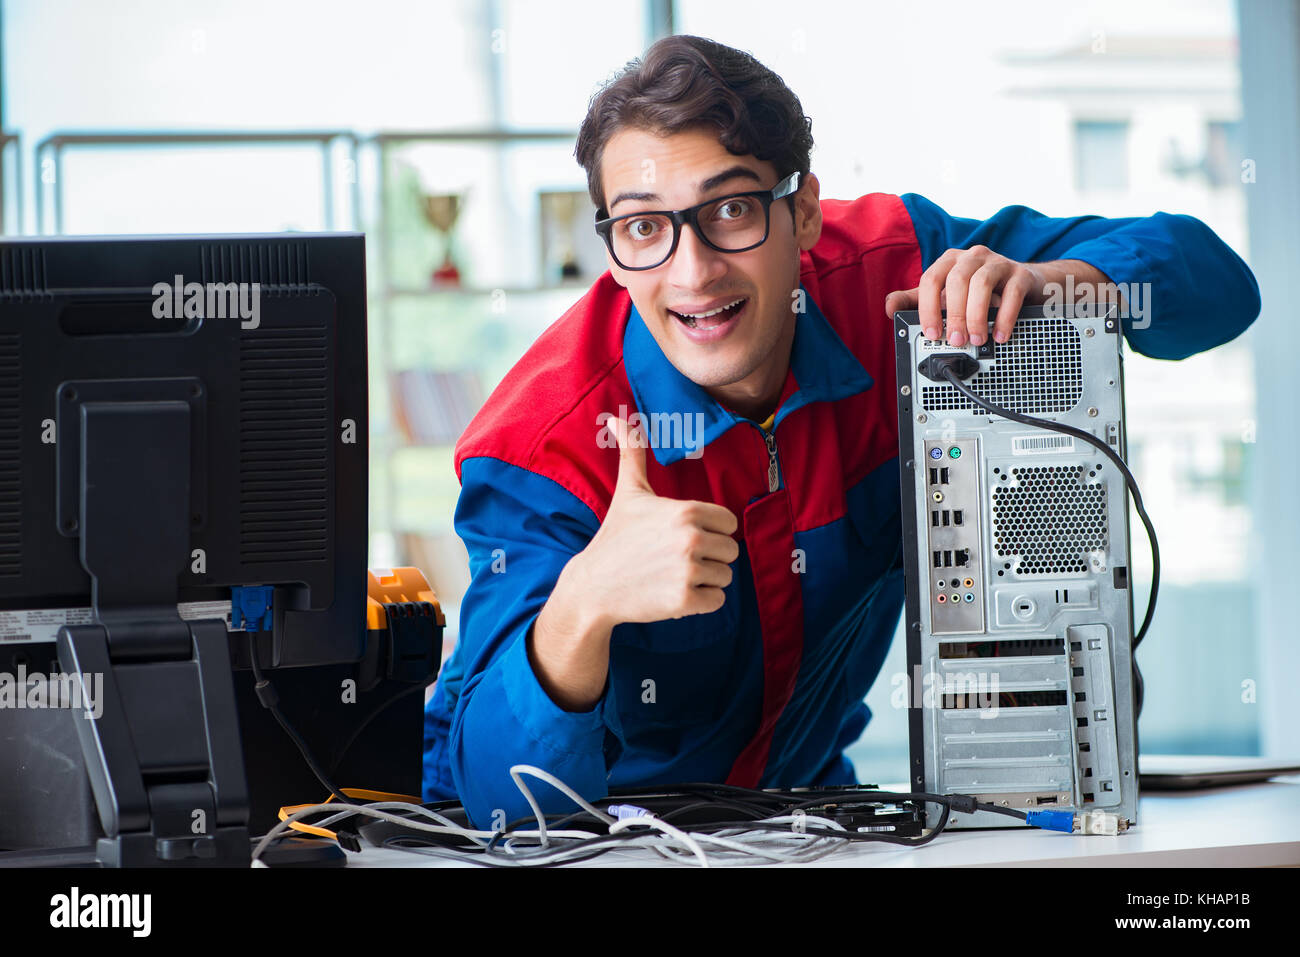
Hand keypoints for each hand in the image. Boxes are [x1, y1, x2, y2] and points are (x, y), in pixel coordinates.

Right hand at [570, 416, 739, 628]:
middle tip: (675, 560)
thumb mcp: (629, 492)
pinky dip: (701, 602)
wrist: (593, 586)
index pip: (728, 522)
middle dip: (709, 557)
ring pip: (725, 576)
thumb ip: (633, 453)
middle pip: (730, 550)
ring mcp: (688, 570)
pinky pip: (718, 601)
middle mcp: (691, 538)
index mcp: (686, 510)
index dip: (710, 530)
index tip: (682, 537)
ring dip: (705, 580)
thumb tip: (618, 418)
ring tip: (672, 576)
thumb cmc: (616, 536)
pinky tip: (673, 593)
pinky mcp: (685, 600)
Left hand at [885, 245, 1048, 346]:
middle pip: (956, 281)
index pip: (930, 279)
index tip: (932, 333)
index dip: (928, 308)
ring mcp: (998, 263)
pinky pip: (1012, 292)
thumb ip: (916, 301)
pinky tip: (1000, 335)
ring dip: (977, 315)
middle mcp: (972, 257)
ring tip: (976, 338)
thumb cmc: (976, 291)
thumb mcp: (944, 294)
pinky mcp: (1020, 274)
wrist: (1021, 284)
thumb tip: (889, 308)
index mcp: (949, 261)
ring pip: (982, 283)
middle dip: (954, 315)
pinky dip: (1005, 317)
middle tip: (956, 340)